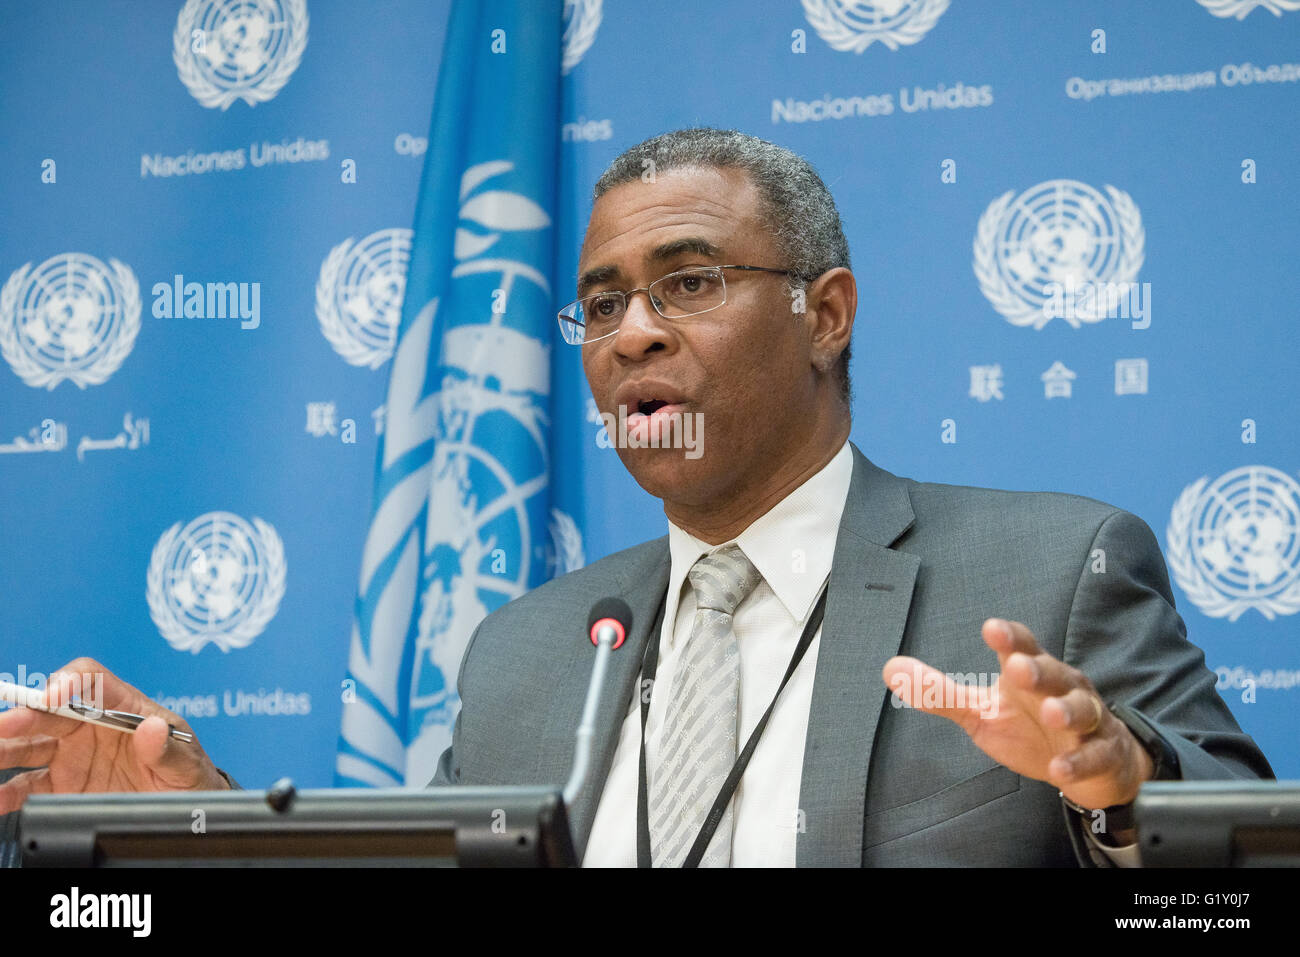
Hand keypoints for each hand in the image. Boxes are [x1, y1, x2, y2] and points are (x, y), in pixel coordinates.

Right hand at [0, 658, 229, 814]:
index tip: (53, 695)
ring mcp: (75, 754)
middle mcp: (93, 726)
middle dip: (25, 714)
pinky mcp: (64, 783)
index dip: (70, 680)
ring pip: (30, 744)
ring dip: (6, 748)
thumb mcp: (188, 764)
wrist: (186, 808)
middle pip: (51, 710)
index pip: (92, 680)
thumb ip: (169, 748)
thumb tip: (151, 728)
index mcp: (125, 708)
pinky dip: (8, 789)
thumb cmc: (189, 774)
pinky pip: (28, 783)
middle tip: (5, 725)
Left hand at [881, 619, 1153, 814]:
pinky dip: (1078, 761)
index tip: (992, 629)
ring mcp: (1086, 721)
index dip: (1009, 637)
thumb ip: (939, 692)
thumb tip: (891, 669)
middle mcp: (1061, 689)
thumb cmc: (1030, 726)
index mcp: (1030, 672)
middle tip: (1019, 668)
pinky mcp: (1100, 754)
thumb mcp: (980, 710)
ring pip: (1082, 710)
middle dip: (1037, 670)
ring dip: (1067, 710)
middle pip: (1053, 674)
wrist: (1091, 763)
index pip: (1022, 646)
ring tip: (1052, 714)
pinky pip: (1093, 756)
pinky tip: (1059, 767)